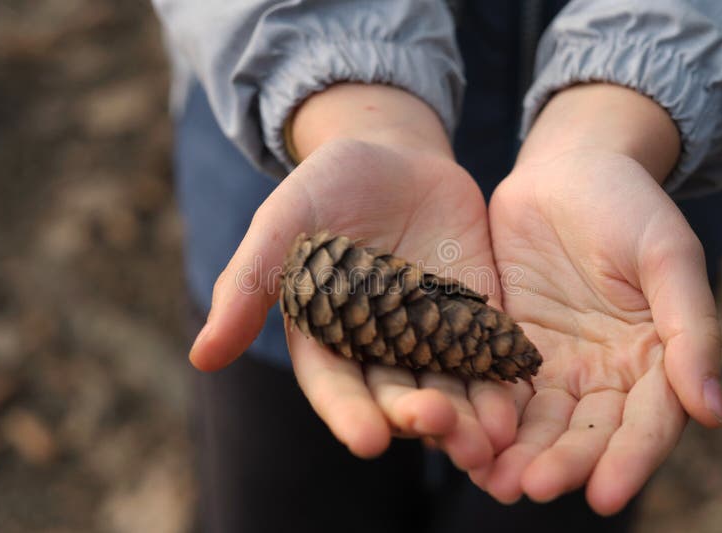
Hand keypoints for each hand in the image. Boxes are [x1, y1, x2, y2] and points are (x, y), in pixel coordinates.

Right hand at [188, 84, 521, 468]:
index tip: (368, 440)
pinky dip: (502, 377)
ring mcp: (432, 334)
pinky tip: (521, 396)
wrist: (394, 154)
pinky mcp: (476, 314)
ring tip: (490, 439)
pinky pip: (490, 351)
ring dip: (469, 417)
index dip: (350, 414)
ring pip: (450, 386)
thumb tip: (201, 357)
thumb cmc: (327, 186)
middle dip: (417, 416)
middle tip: (439, 428)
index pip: (336, 388)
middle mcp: (380, 348)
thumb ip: (248, 284)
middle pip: (397, 395)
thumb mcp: (283, 223)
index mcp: (327, 337)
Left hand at [473, 85, 721, 513]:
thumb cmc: (629, 204)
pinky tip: (462, 436)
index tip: (604, 495)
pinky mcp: (506, 341)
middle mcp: (602, 371)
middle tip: (528, 489)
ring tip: (491, 480)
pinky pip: (495, 385)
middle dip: (560, 464)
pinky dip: (483, 414)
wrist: (569, 166)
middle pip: (584, 432)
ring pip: (536, 420)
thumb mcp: (668, 258)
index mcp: (652, 359)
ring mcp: (552, 360)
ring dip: (516, 453)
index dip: (628, 461)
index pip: (645, 425)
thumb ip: (691, 330)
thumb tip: (711, 412)